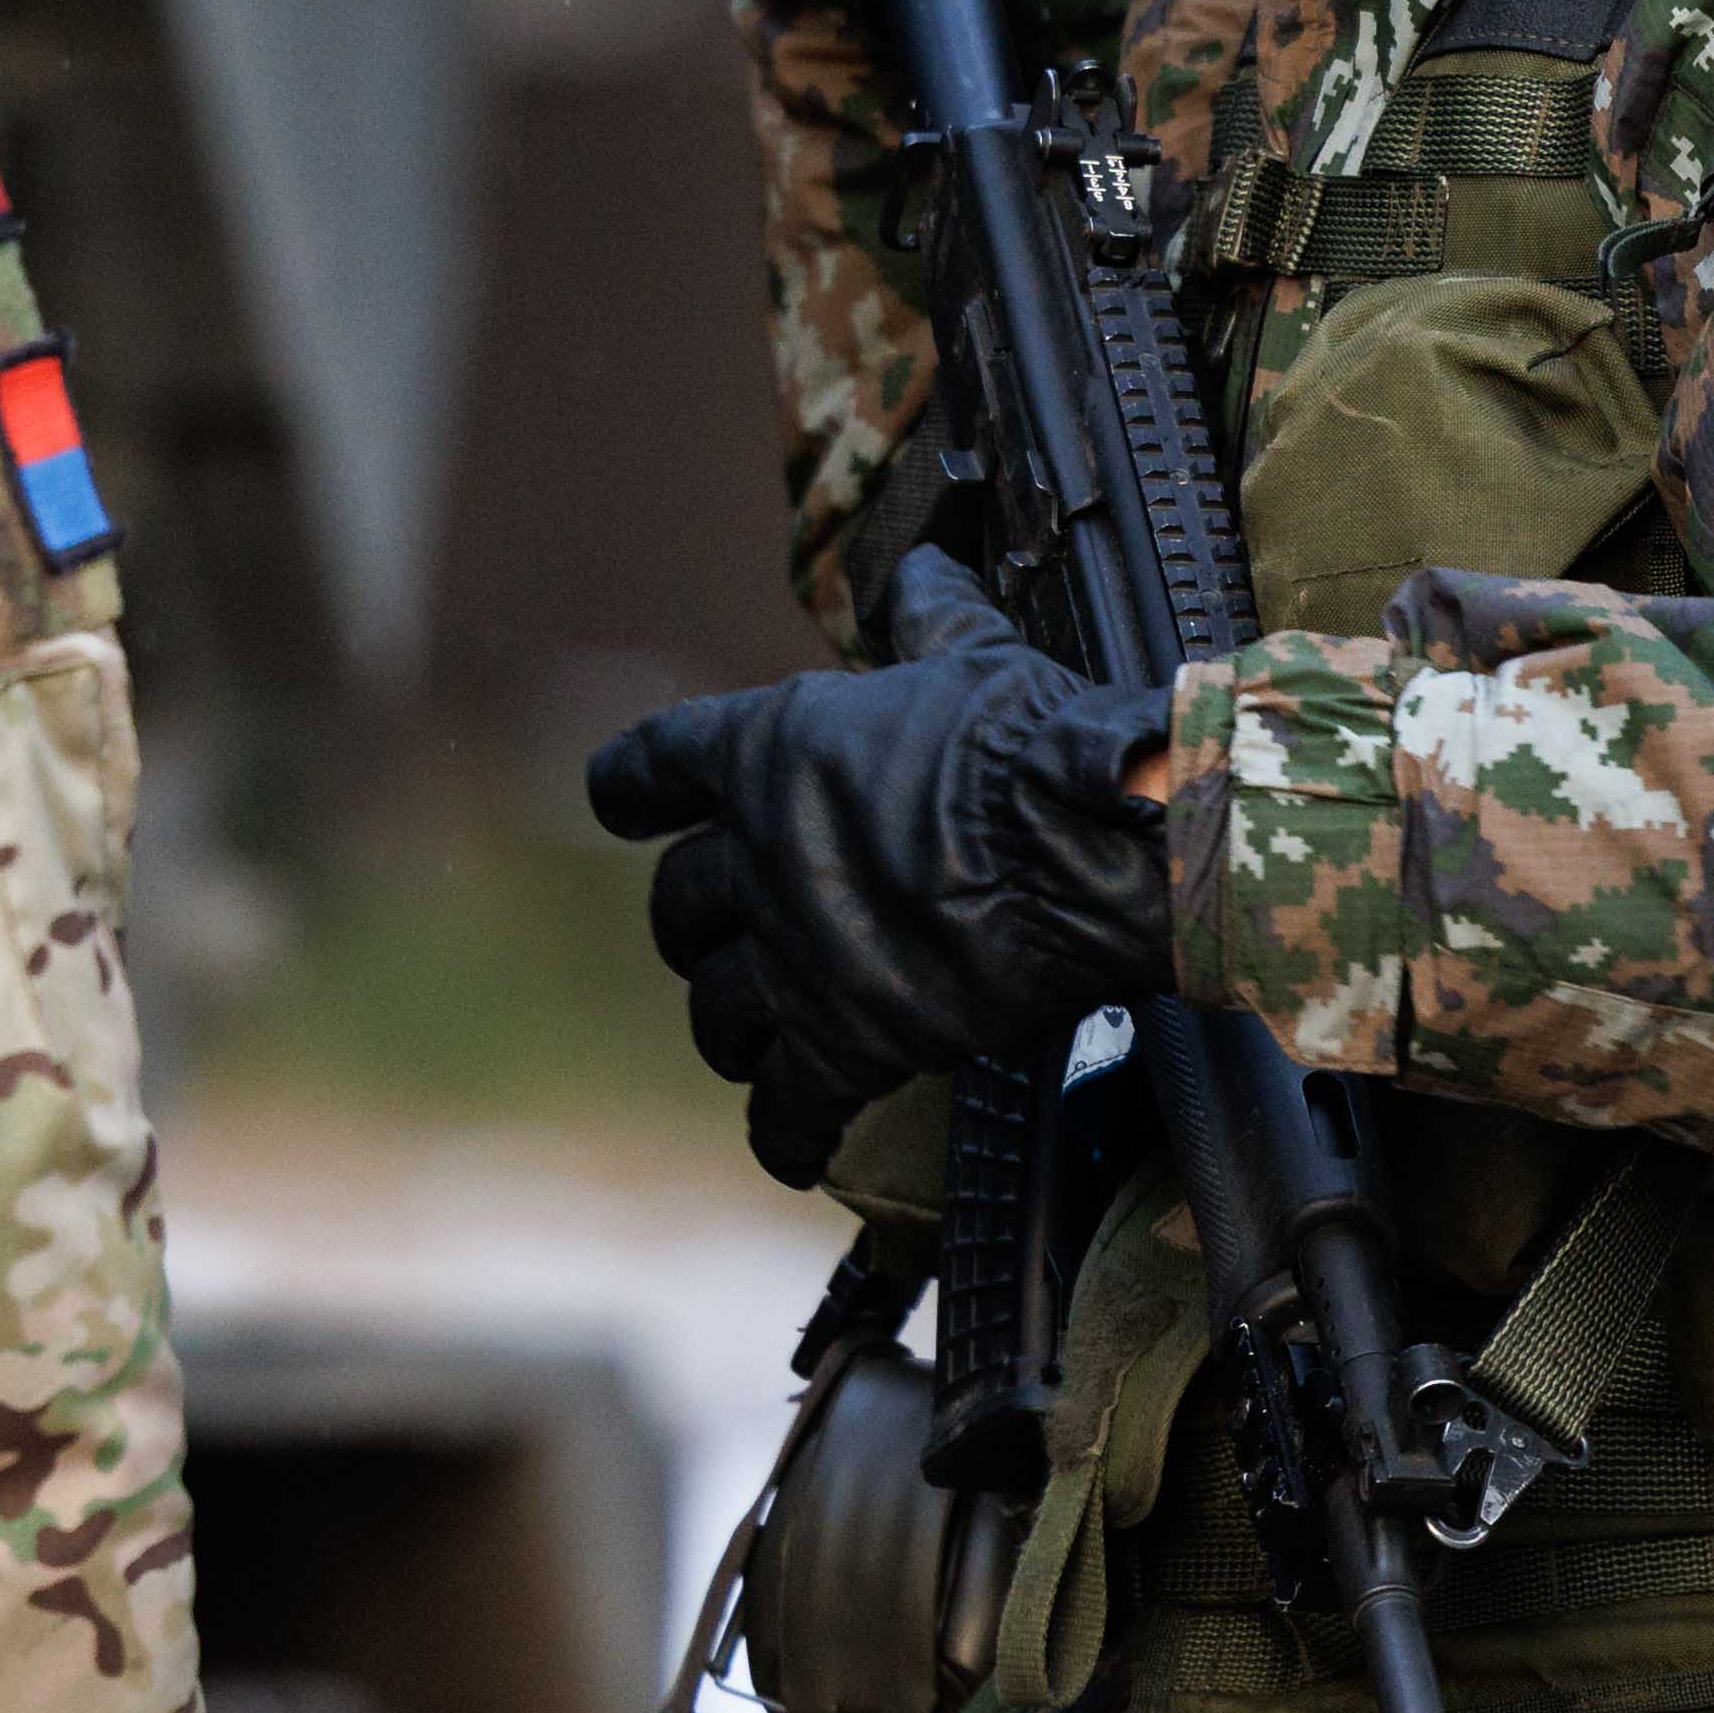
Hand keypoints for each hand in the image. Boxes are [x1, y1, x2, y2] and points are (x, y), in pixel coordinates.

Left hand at [584, 550, 1176, 1179]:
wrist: (1091, 846)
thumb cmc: (1031, 741)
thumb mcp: (973, 655)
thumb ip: (931, 619)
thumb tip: (924, 567)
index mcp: (770, 753)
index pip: (650, 767)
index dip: (630, 787)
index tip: (622, 803)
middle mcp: (765, 859)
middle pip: (679, 907)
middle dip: (690, 922)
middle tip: (710, 933)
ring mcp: (801, 958)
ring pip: (717, 1011)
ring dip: (727, 1021)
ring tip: (748, 1029)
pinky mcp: (854, 1041)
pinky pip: (790, 1107)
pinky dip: (785, 1131)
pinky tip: (788, 1145)